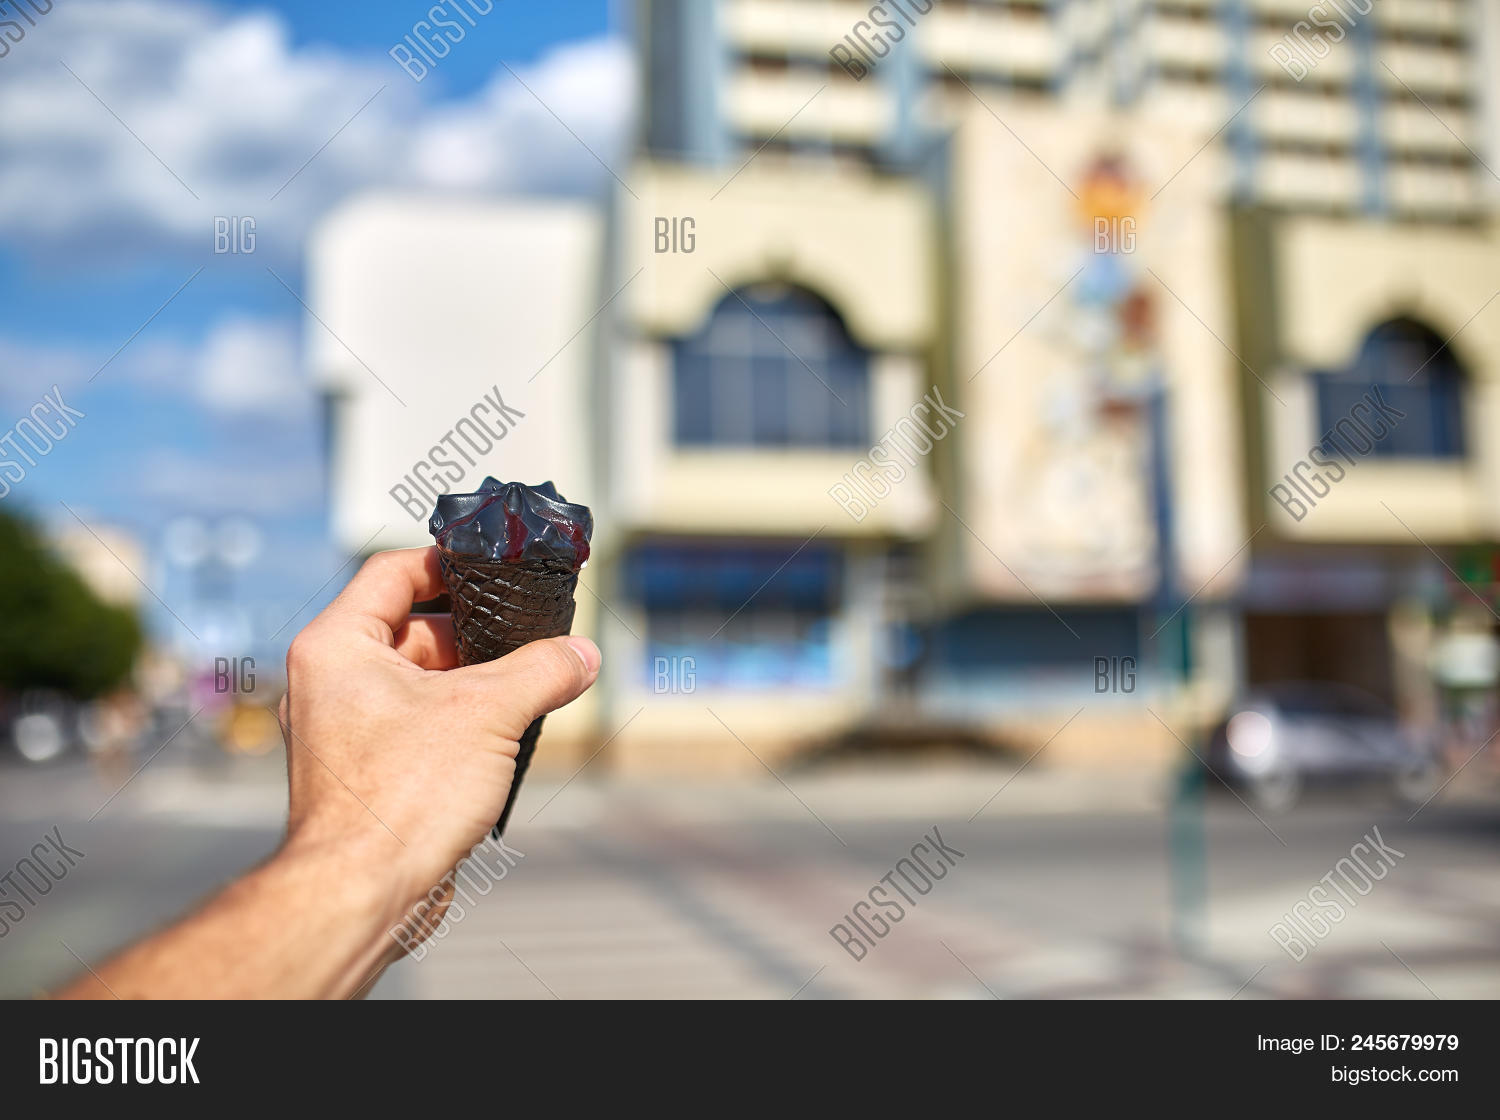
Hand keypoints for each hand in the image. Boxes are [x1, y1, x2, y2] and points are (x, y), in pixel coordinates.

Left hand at [277, 546, 599, 928]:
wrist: (365, 894)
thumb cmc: (400, 797)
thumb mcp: (489, 712)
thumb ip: (542, 669)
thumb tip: (582, 655)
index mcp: (337, 646)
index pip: (392, 573)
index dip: (449, 565)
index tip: (496, 571)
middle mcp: (330, 683)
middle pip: (412, 629)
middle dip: (476, 636)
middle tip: (531, 637)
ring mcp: (345, 731)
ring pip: (419, 683)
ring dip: (473, 684)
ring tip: (528, 689)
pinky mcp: (367, 773)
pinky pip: (418, 726)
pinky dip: (459, 724)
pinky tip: (504, 739)